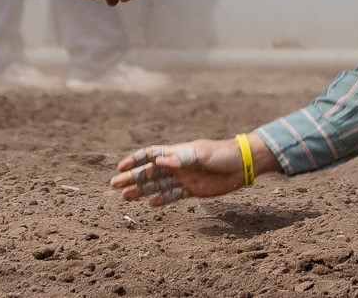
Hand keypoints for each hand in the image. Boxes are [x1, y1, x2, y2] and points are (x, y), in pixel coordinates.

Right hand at [111, 139, 264, 208]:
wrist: (244, 165)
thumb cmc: (223, 154)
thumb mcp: (202, 154)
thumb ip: (181, 158)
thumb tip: (158, 160)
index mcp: (179, 152)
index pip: (151, 154)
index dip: (135, 160)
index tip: (120, 168)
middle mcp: (178, 165)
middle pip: (150, 171)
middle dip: (132, 178)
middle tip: (114, 186)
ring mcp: (185, 178)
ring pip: (158, 185)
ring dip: (142, 190)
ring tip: (125, 198)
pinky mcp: (193, 190)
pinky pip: (173, 195)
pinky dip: (161, 199)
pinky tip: (150, 204)